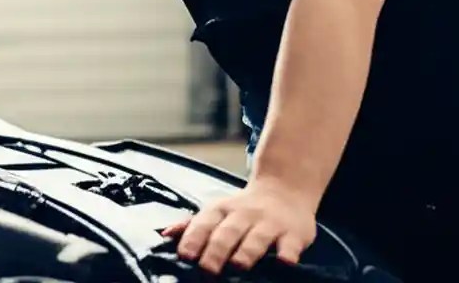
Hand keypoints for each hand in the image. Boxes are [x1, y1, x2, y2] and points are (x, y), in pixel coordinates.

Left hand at [159, 179, 317, 274]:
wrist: (285, 189)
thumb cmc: (244, 209)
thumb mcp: (217, 211)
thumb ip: (192, 225)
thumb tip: (164, 234)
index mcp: (222, 210)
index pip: (204, 223)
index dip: (193, 239)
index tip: (184, 255)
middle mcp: (244, 215)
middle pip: (228, 232)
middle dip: (216, 250)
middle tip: (207, 268)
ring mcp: (270, 223)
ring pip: (257, 238)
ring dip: (247, 251)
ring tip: (238, 265)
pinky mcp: (294, 234)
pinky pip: (290, 245)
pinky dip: (287, 253)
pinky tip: (282, 262)